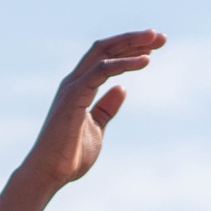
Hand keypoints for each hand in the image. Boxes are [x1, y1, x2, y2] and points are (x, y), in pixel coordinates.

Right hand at [14, 30, 165, 191]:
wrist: (49, 173)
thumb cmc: (69, 155)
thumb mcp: (97, 128)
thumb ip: (107, 108)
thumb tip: (122, 88)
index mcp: (79, 87)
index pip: (105, 57)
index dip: (129, 49)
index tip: (153, 47)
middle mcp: (75, 81)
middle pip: (105, 48)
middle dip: (133, 40)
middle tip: (161, 37)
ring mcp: (73, 87)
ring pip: (103, 53)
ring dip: (131, 44)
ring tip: (155, 40)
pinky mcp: (73, 96)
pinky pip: (101, 71)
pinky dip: (124, 63)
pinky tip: (144, 62)